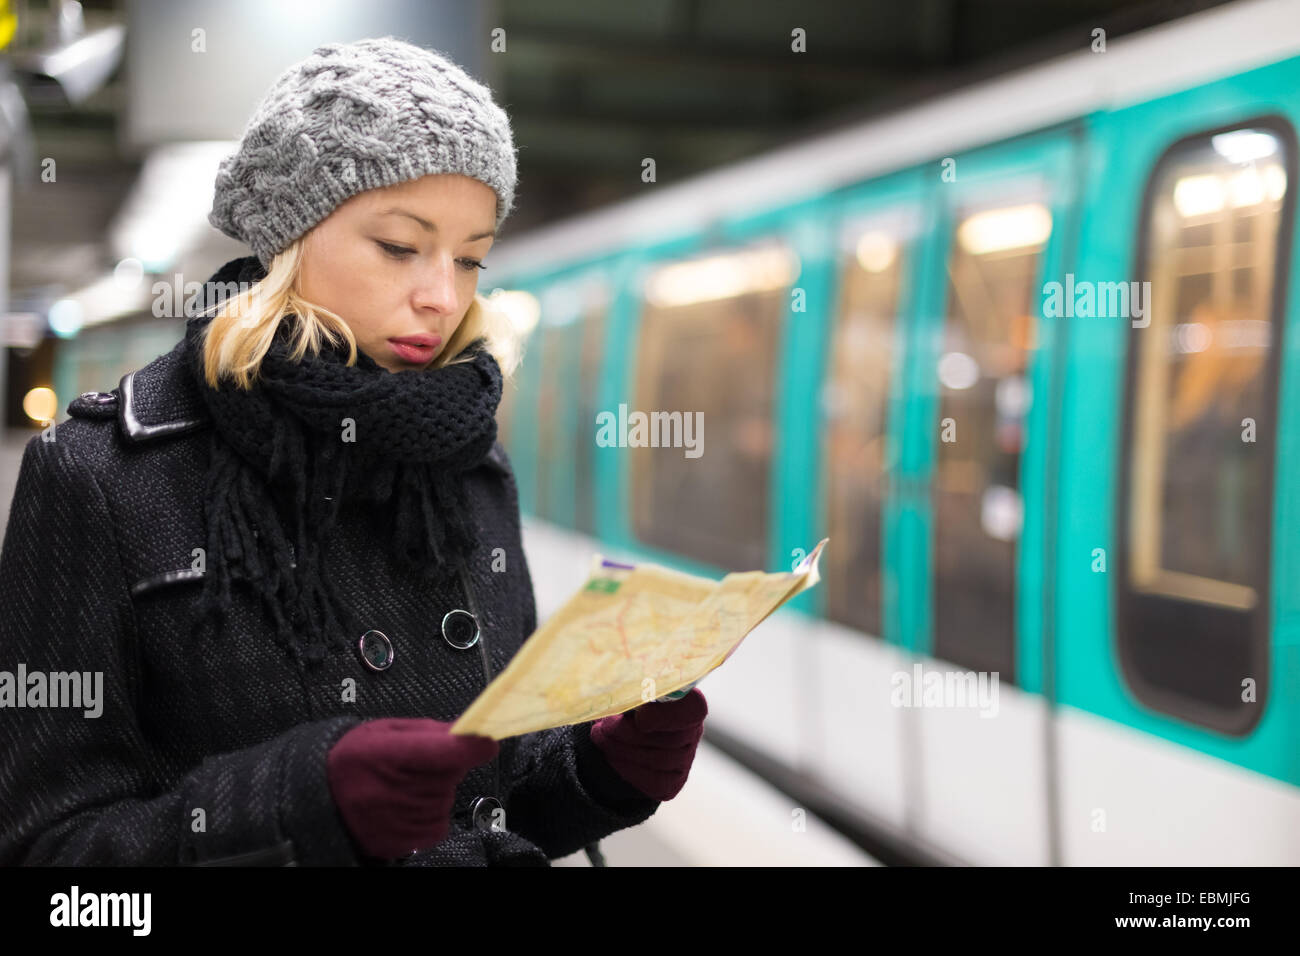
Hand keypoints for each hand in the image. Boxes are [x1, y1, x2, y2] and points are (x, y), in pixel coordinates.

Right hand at [326, 717, 497, 859]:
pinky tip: (408, 804)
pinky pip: (439, 824)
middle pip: (450, 775)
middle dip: (446, 765)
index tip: (487, 741)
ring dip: (437, 789)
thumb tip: (467, 730)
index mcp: (387, 753)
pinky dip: (432, 813)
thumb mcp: (385, 731)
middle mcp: (393, 791)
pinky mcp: (403, 842)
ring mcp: (398, 820)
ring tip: (405, 784)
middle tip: (418, 763)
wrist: (319, 799)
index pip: (442, 751)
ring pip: (446, 798)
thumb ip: (428, 730)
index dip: (470, 746)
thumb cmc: (354, 759)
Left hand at [589, 688, 707, 801]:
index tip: (640, 717)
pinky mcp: (672, 783)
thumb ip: (634, 690)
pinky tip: (611, 755)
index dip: (669, 714)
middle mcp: (692, 733)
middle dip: (632, 733)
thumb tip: (624, 688)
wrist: (619, 739)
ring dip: (624, 748)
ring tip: (601, 736)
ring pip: (659, 760)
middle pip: (672, 739)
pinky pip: (652, 781)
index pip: (695, 708)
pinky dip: (627, 767)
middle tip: (605, 726)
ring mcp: (684, 761)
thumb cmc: (627, 707)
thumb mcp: (630, 694)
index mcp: (687, 704)